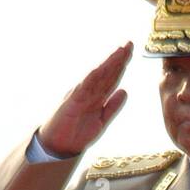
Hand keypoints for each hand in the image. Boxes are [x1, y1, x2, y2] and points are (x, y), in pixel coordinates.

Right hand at [38, 43, 133, 157]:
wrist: (59, 145)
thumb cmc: (77, 133)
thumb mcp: (101, 120)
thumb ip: (112, 106)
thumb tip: (124, 91)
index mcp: (96, 96)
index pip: (111, 78)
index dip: (121, 65)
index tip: (130, 52)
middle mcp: (89, 92)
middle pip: (106, 73)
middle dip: (118, 59)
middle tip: (129, 44)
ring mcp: (81, 95)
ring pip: (97, 76)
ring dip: (109, 64)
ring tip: (120, 52)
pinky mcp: (72, 102)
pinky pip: (83, 88)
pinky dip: (92, 78)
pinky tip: (101, 68)